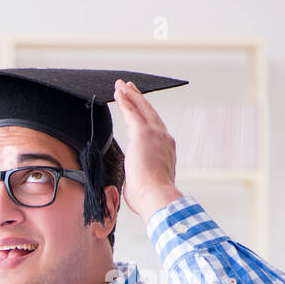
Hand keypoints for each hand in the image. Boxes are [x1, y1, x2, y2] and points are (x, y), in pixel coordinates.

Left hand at [113, 78, 183, 217]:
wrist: (157, 196)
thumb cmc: (150, 197)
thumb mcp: (144, 185)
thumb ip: (138, 179)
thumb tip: (133, 184)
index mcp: (165, 151)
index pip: (154, 129)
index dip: (146, 118)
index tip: (140, 110)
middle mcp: (164, 138)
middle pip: (150, 113)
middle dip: (139, 100)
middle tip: (131, 88)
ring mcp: (155, 134)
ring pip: (141, 109)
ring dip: (131, 96)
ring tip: (122, 86)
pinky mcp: (143, 134)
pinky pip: (132, 112)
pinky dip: (126, 100)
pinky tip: (119, 92)